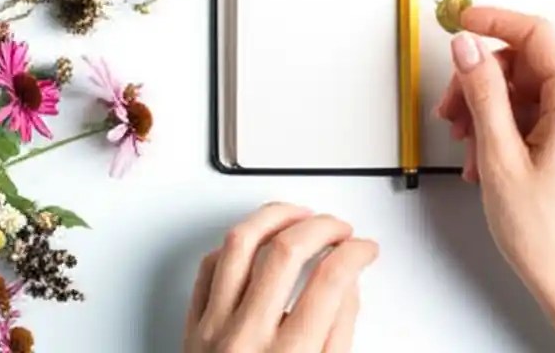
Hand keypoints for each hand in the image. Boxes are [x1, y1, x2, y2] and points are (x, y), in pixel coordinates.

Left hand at [184, 204, 377, 352]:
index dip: (356, 252)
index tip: (365, 249)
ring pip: (240, 244)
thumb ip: (338, 332)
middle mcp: (247, 338)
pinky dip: (235, 246)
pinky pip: (208, 267)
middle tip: (340, 228)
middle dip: (322, 226)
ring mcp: (212, 329)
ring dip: (275, 217)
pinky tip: (256, 243)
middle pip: (286, 251)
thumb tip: (347, 282)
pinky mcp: (190, 328)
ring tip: (299, 215)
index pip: (330, 279)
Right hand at [435, 7, 554, 352]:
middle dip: (481, 82)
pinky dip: (505, 130)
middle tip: (450, 112)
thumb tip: (467, 47)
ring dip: (488, 111)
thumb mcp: (500, 155)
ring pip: (527, 93)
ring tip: (466, 148)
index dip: (495, 22)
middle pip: (526, 66)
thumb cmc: (546, 232)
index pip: (536, 35)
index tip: (461, 22)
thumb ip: (482, 92)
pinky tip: (483, 162)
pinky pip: (536, 118)